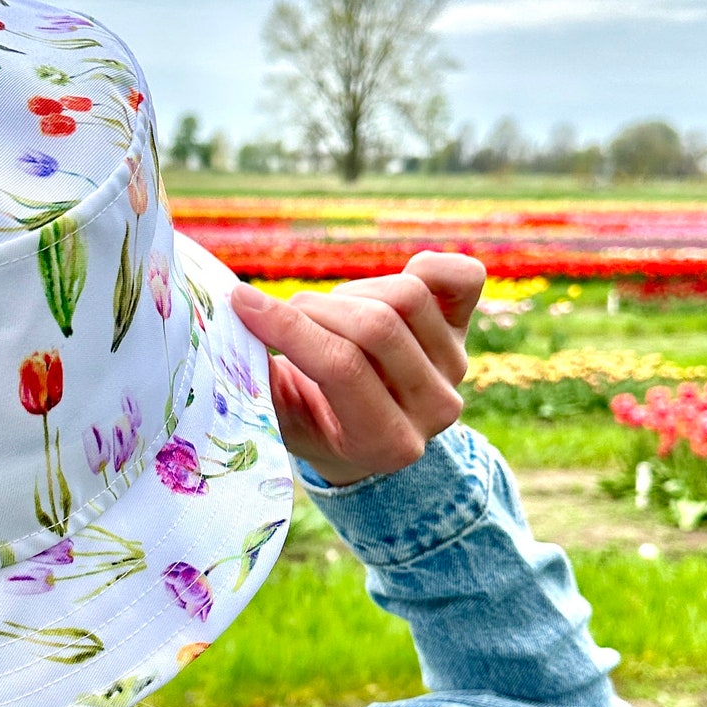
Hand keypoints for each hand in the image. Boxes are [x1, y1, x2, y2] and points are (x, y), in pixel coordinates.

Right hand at [229, 250, 487, 486]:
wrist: (367, 430)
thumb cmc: (313, 422)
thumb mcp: (281, 421)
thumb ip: (263, 385)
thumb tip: (239, 322)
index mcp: (388, 443)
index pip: (342, 367)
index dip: (287, 326)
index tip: (241, 301)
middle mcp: (436, 408)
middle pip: (376, 324)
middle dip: (314, 308)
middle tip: (283, 313)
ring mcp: (456, 365)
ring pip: (407, 294)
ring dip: (352, 292)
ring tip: (331, 314)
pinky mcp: (467, 328)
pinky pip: (463, 276)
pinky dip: (425, 264)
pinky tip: (384, 284)